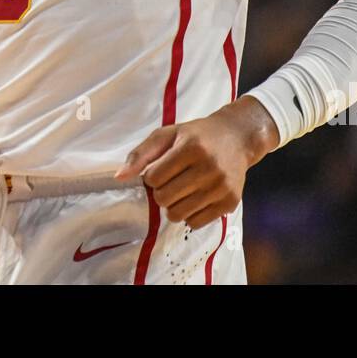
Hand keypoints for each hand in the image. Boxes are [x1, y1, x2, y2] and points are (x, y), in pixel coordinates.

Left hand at [114, 98, 278, 229]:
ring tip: (181, 190)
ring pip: (177, 214)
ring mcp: (221, 187)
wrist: (237, 138)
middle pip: (163, 198)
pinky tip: (195, 197)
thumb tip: (119, 177)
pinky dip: (189, 213)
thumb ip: (141, 154)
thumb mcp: (167, 134)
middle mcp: (209, 167)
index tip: (161, 168)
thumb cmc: (197, 135)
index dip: (151, 175)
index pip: (153, 177)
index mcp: (192, 147)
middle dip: (160, 191)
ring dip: (173, 205)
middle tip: (171, 180)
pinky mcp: (230, 202)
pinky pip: (195, 223)